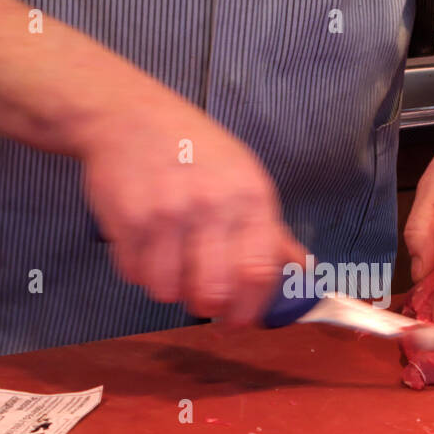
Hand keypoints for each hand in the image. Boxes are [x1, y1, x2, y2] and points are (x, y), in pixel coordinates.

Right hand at [74, 90, 305, 324]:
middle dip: (208, 305)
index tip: (241, 318)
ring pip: (169, 290)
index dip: (251, 308)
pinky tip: (145, 243)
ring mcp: (168, 213)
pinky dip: (139, 269)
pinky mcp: (129, 220)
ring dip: (168, 286)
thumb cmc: (194, 150)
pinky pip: (135, 274)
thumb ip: (272, 234)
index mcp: (250, 198)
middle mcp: (212, 206)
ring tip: (169, 258)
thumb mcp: (244, 179)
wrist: (130, 115)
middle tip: (202, 295)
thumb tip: (303, 272)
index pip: (259, 273)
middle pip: (214, 292)